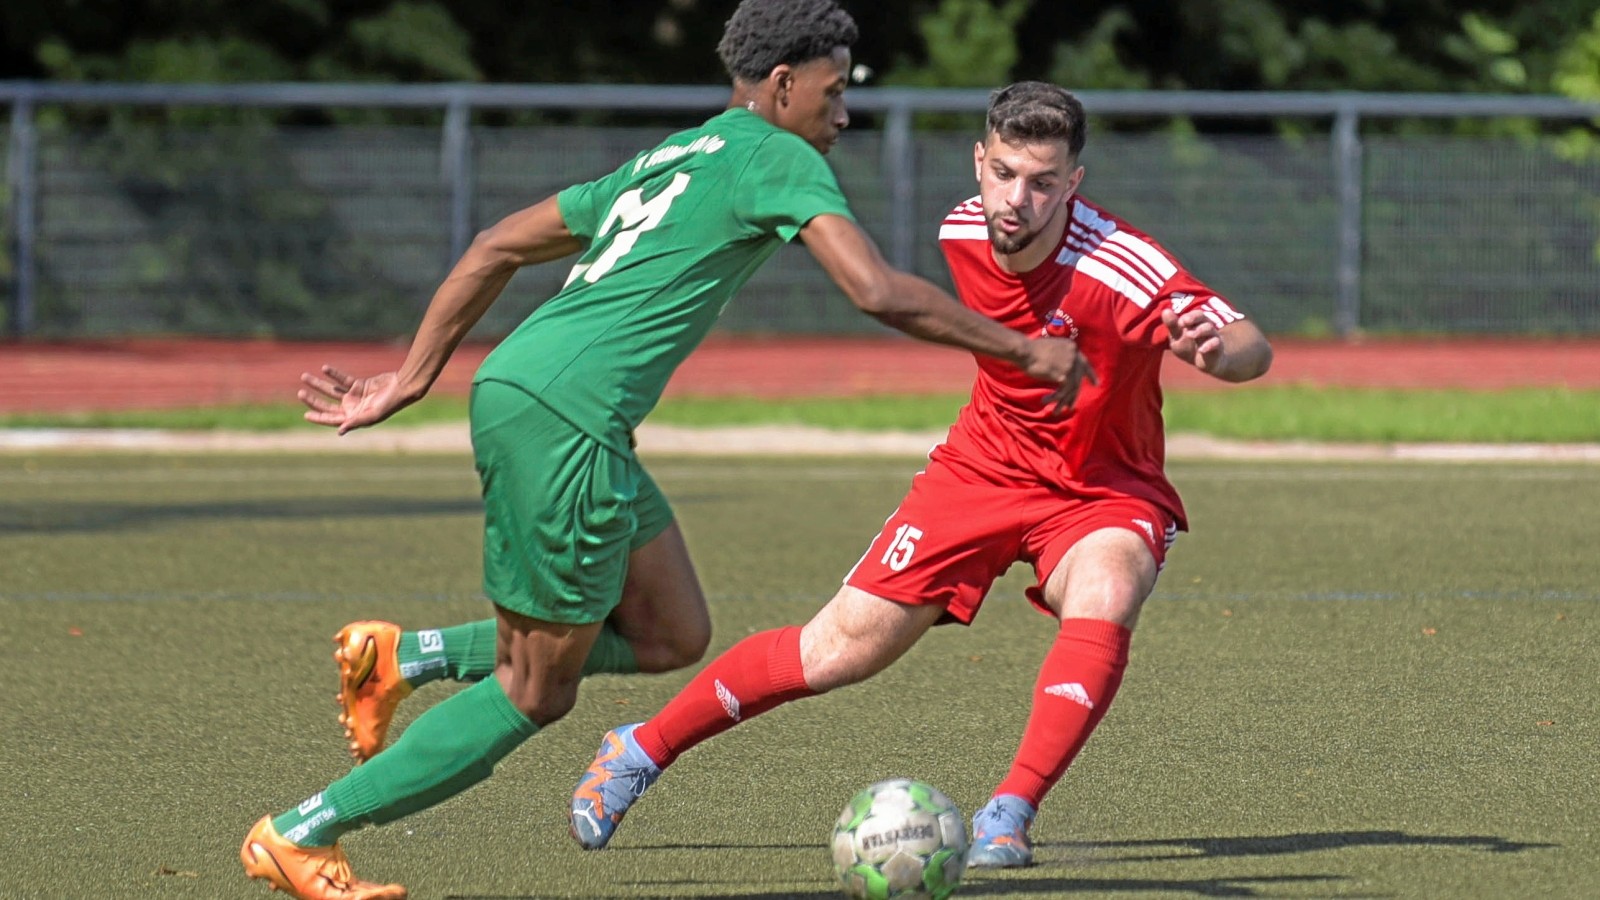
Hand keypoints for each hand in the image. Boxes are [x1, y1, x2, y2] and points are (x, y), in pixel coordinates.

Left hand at [298, 365, 414, 434]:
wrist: (402, 387)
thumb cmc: (390, 404)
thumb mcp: (372, 415)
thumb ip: (355, 422)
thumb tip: (339, 431)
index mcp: (354, 418)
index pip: (332, 419)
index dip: (319, 417)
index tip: (306, 415)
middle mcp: (353, 408)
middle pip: (328, 405)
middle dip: (313, 400)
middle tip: (300, 393)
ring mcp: (355, 396)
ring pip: (331, 390)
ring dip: (318, 384)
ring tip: (304, 377)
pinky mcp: (359, 384)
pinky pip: (343, 379)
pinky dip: (334, 374)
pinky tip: (325, 368)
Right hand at [1019, 336, 1097, 415]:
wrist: (1024, 351)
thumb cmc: (1031, 351)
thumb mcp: (1051, 348)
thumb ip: (1061, 357)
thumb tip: (1064, 372)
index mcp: (1072, 347)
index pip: (1084, 363)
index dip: (1090, 374)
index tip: (1096, 384)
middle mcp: (1074, 356)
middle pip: (1078, 379)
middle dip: (1073, 396)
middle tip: (1070, 407)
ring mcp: (1070, 365)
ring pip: (1071, 388)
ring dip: (1062, 401)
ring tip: (1055, 411)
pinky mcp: (1063, 374)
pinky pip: (1062, 391)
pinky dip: (1055, 398)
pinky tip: (1044, 401)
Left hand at [1163, 306, 1224, 371]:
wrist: (1204, 363)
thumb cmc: (1188, 347)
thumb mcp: (1177, 338)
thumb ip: (1172, 326)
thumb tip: (1165, 311)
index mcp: (1194, 322)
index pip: (1192, 314)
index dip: (1187, 316)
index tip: (1180, 322)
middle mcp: (1204, 326)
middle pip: (1202, 317)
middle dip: (1193, 317)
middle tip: (1184, 322)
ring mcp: (1212, 335)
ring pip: (1209, 328)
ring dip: (1199, 331)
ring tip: (1189, 335)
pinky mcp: (1217, 347)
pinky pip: (1216, 343)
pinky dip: (1209, 345)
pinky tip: (1201, 350)